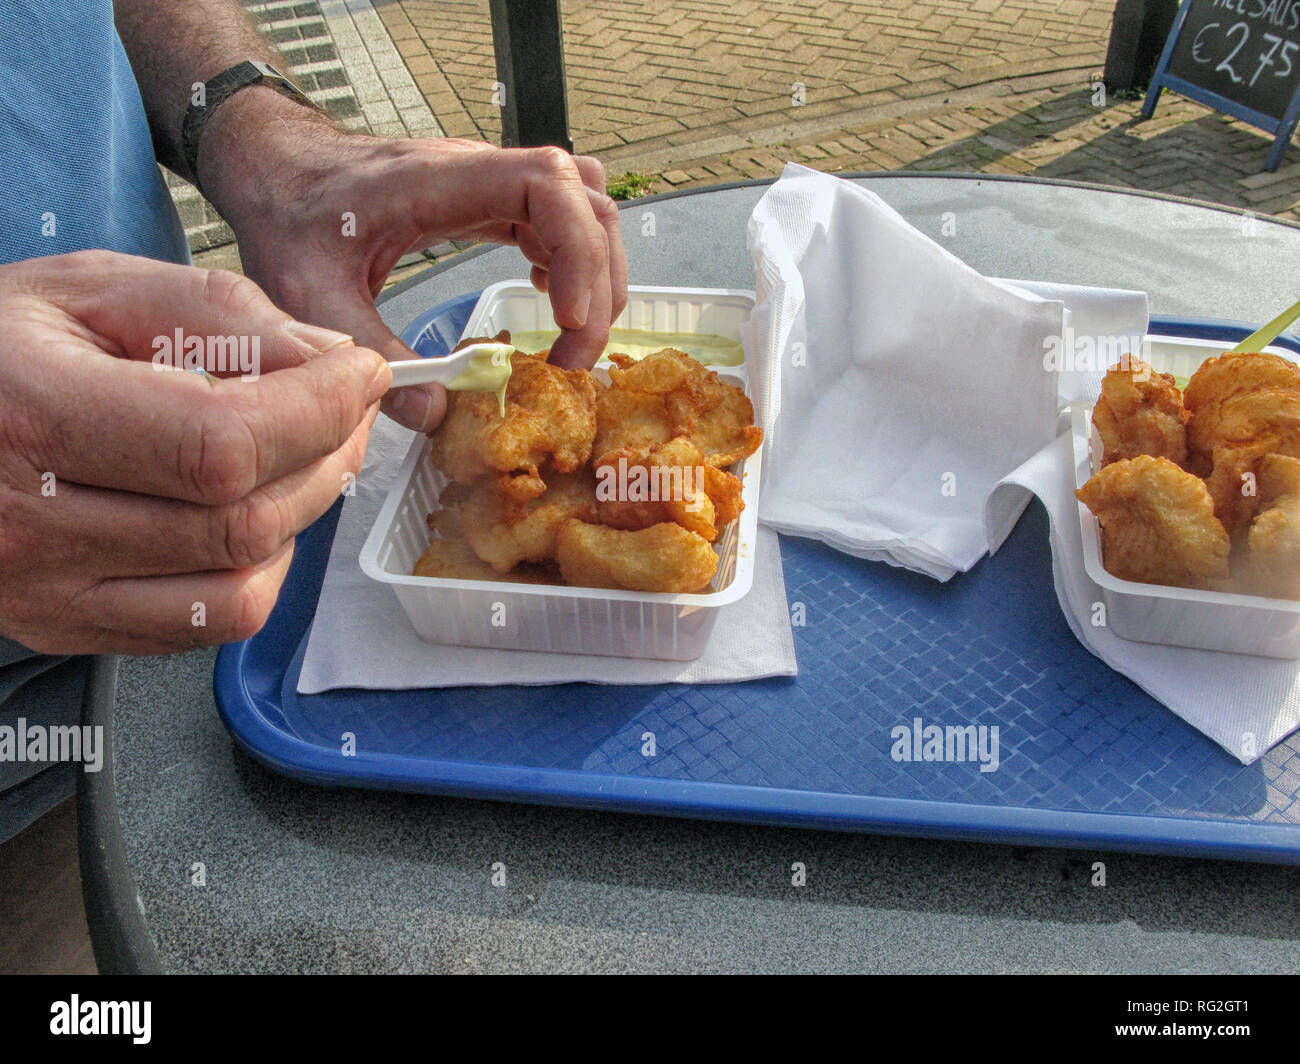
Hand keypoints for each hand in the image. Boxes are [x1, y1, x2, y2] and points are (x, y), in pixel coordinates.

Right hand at [0, 250, 389, 653]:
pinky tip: (246, 513)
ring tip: (299, 457)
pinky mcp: (66, 627)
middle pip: (243, 520)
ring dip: (299, 517)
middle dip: (327, 457)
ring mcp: (44, 592)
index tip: (359, 373)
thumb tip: (327, 359)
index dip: (315, 411)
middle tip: (345, 410)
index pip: (220, 445)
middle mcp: (28, 523)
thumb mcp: (89, 289)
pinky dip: (257, 568)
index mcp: (29, 415)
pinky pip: (207, 623)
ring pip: (241, 586)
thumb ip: (216, 313)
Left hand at [199, 96, 626, 432]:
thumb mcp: (310, 292)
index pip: (548, 186)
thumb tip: (435, 414)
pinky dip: (575, 264)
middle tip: (572, 358)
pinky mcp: (491, 201)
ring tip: (571, 339)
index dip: (577, 251)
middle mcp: (478, 172)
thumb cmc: (289, 217)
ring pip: (584, 209)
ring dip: (597, 274)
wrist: (275, 169)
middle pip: (585, 203)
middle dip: (599, 282)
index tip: (569, 321)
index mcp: (439, 180)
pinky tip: (554, 304)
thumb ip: (368, 350)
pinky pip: (559, 220)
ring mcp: (490, 184)